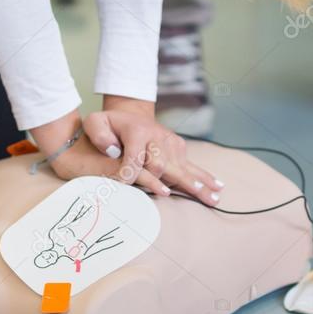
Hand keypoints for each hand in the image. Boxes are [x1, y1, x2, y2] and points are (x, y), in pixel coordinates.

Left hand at [82, 96, 223, 205]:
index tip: (122, 185)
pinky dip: (203, 177)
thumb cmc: (110, 125)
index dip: (127, 173)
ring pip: (181, 167)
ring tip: (212, 198)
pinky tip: (216, 187)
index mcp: (137, 131)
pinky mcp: (178, 147)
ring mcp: (171, 142)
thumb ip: (98, 133)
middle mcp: (157, 136)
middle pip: (161, 164)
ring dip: (196, 183)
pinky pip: (190, 165)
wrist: (130, 115)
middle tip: (170, 195)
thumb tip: (112, 150)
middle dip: (162, 180)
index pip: (134, 158)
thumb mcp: (96, 122)